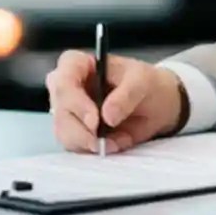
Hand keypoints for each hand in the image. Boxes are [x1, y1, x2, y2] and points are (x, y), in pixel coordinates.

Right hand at [45, 51, 183, 154]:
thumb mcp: (142, 81)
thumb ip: (126, 95)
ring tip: (115, 140)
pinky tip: (112, 143)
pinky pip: (74, 146)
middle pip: (60, 110)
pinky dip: (93, 150)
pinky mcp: (74, 131)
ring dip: (89, 143)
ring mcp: (68, 111)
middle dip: (81, 130)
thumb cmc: (144, 83)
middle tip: (103, 139)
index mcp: (78, 64)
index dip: (74, 101)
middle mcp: (67, 87)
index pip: (63, 79)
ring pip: (64, 132)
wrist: (155, 103)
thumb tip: (108, 115)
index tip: (94, 120)